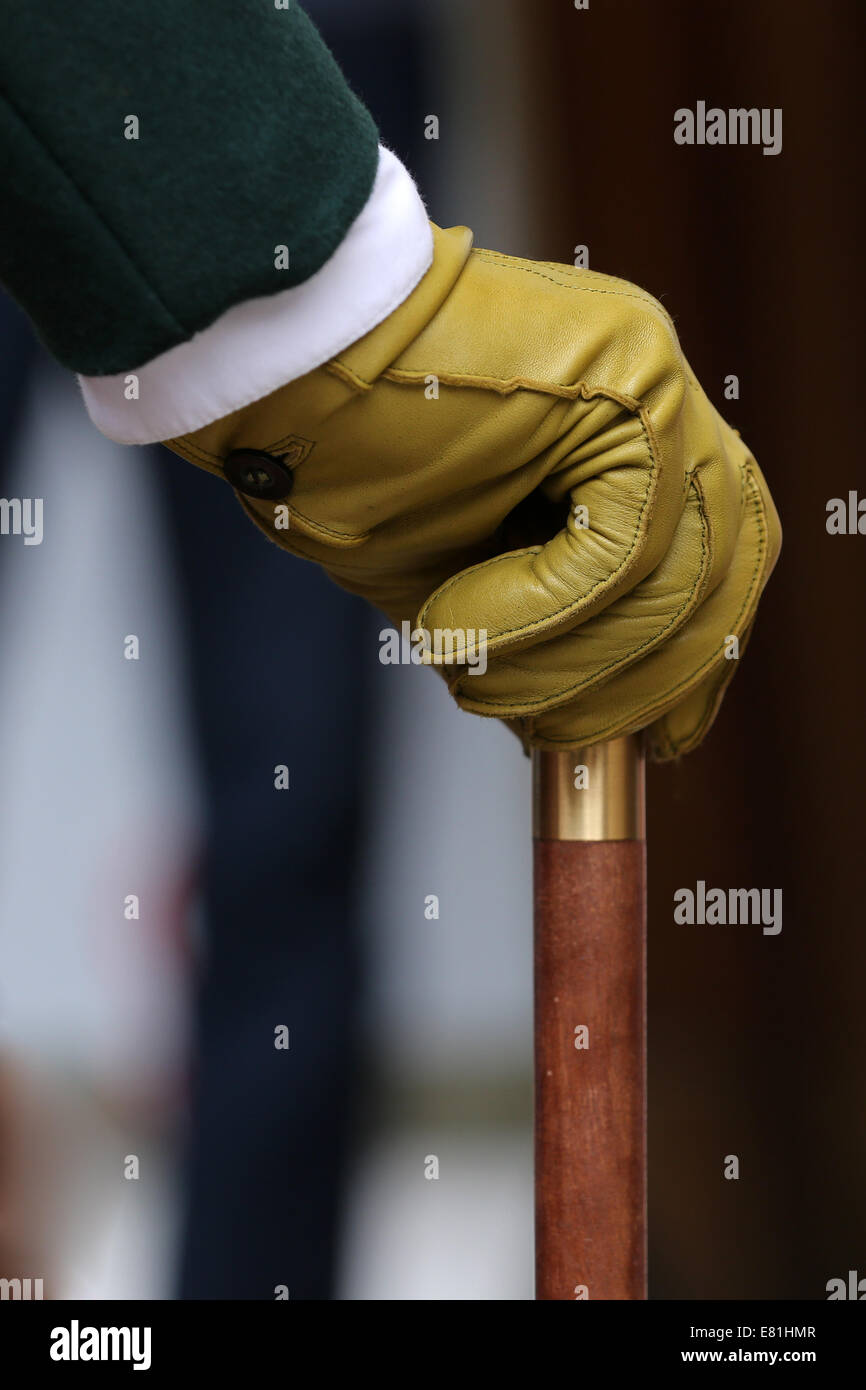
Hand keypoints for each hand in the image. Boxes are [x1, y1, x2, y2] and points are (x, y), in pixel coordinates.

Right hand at [167, 223, 780, 758]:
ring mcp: (652, 376)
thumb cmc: (338, 460)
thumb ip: (529, 633)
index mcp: (629, 440)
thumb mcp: (454, 577)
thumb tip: (563, 722)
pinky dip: (537, 612)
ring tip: (473, 682)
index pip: (715, 561)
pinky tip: (452, 619)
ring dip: (571, 666)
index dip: (689, 664)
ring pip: (681, 573)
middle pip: (726, 568)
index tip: (653, 743)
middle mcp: (660, 399)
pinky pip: (622, 546)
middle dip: (649, 684)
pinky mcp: (624, 370)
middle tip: (556, 740)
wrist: (268, 354)